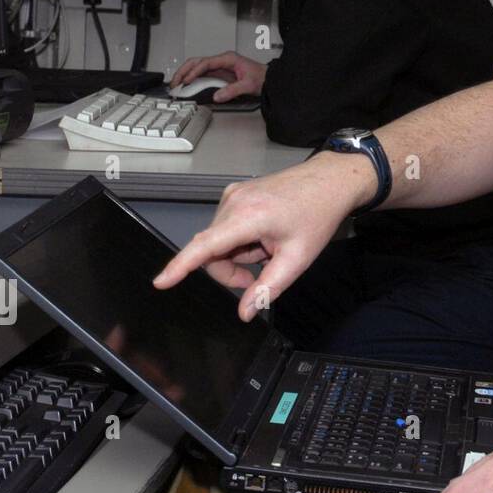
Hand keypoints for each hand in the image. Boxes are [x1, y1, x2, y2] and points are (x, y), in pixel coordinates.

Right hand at [152, 153, 371, 319]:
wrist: (332, 180)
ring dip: (239, 254)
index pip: (205, 246)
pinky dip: (241, 240)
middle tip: (260, 274)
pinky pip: (227, 227)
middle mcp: (234, 201)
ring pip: (219, 240)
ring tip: (270, 248)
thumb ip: (267, 288)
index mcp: (248, 216)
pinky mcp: (237, 193)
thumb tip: (244, 313)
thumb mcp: (297, 258)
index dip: (181, 266)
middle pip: (211, 249)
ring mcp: (234, 194)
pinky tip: (266, 236)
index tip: (161, 282)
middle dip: (230, 269)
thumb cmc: (318, 215)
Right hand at [170, 51, 266, 101]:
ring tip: (176, 85)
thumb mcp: (248, 85)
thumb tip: (217, 96)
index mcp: (228, 58)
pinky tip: (186, 86)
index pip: (206, 63)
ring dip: (185, 74)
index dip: (194, 71)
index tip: (187, 80)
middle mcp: (221, 61)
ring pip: (197, 67)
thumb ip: (232, 91)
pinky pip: (202, 74)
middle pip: (197, 62)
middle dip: (184, 71)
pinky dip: (192, 79)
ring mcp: (219, 67)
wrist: (268, 79)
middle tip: (174, 82)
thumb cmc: (261, 78)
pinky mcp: (219, 74)